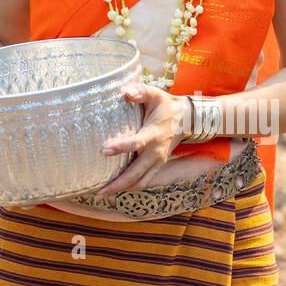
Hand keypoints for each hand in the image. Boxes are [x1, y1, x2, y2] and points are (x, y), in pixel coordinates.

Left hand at [94, 82, 190, 196]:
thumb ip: (140, 92)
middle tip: (99, 191)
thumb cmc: (166, 105)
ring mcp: (158, 161)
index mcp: (153, 134)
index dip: (121, 147)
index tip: (103, 150)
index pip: (136, 143)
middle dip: (118, 184)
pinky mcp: (158, 166)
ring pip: (140, 182)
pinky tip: (116, 188)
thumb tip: (126, 92)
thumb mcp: (155, 94)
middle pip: (136, 173)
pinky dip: (131, 186)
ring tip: (104, 193)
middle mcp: (156, 152)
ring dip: (123, 189)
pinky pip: (145, 181)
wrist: (187, 119)